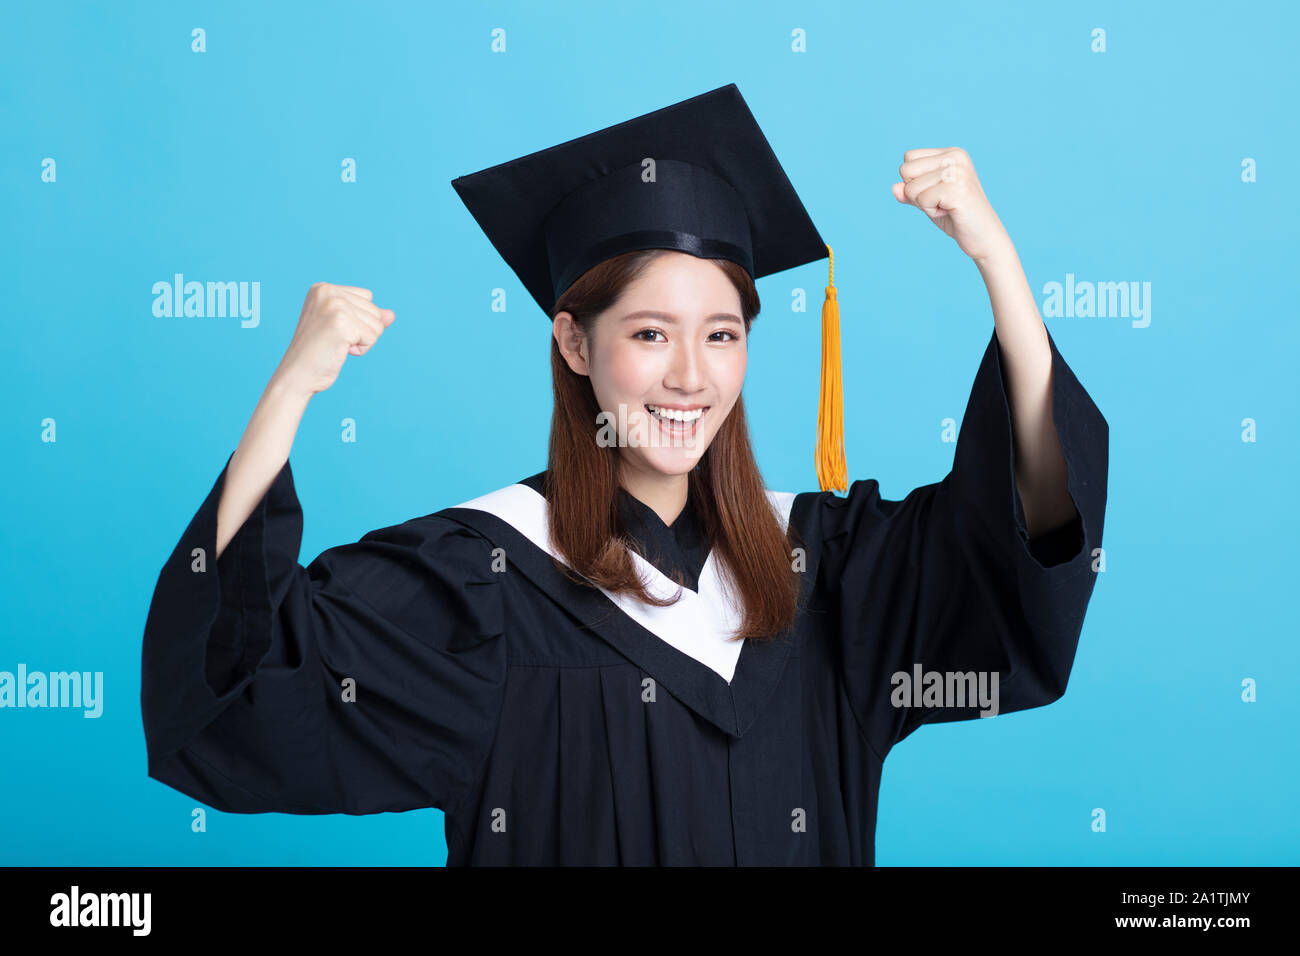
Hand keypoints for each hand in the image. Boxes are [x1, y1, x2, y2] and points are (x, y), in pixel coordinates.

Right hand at [270, 283, 395, 397]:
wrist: (297, 374)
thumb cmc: (318, 352)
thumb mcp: (345, 328)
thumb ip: (368, 317)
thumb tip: (391, 315)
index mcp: (323, 288)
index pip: (367, 297)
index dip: (359, 319)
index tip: (334, 329)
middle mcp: (328, 291)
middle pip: (374, 310)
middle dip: (362, 331)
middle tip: (334, 340)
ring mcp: (335, 305)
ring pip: (377, 324)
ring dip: (362, 341)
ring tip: (336, 345)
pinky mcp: (343, 323)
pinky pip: (373, 338)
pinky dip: (361, 349)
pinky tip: (340, 351)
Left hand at [892, 147, 1011, 262]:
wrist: (984, 237)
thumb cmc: (956, 217)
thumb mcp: (928, 201)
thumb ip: (910, 192)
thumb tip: (894, 188)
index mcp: (951, 153)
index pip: (908, 158)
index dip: (914, 181)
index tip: (938, 193)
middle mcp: (955, 157)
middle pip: (906, 170)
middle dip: (916, 193)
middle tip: (941, 202)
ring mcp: (958, 172)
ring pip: (911, 187)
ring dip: (925, 205)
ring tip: (947, 207)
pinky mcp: (957, 189)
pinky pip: (922, 200)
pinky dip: (931, 212)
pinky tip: (950, 212)